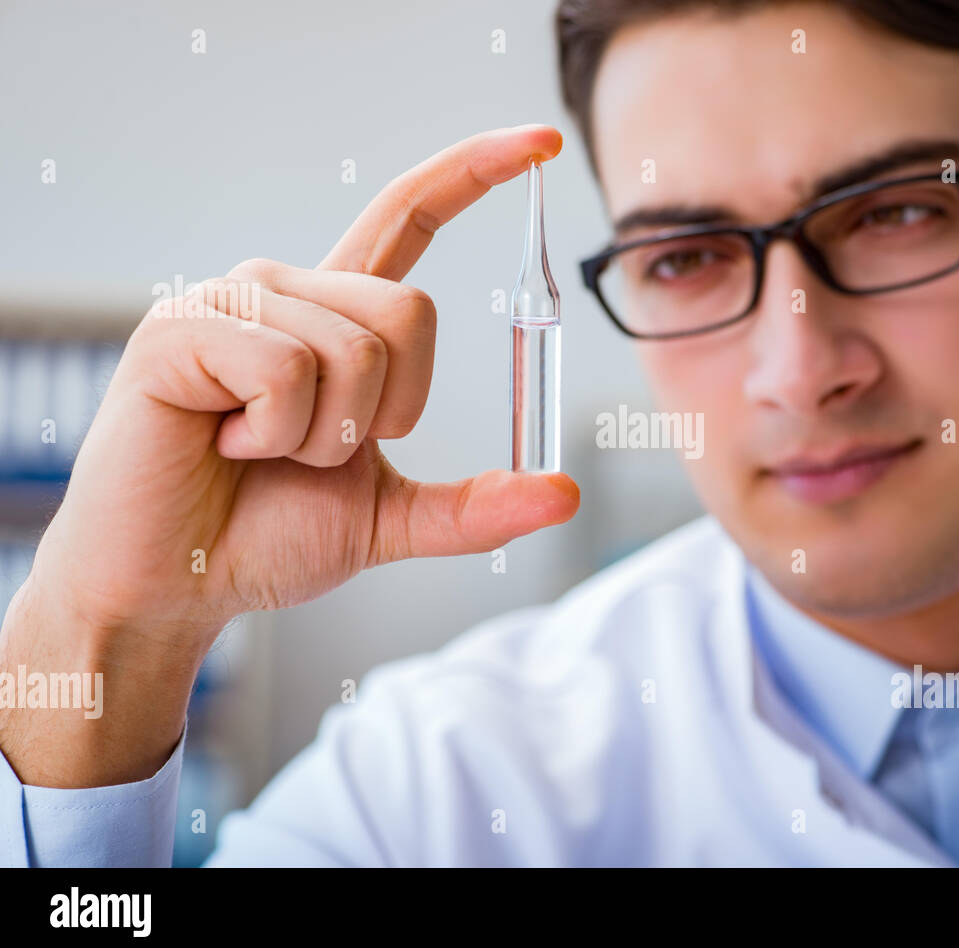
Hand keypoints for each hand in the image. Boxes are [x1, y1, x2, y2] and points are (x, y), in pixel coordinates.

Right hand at [0, 125, 577, 785]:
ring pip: (353, 350)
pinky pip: (286, 369)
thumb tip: (563, 495)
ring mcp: (232, 303)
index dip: (474, 174)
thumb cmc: (267, 535)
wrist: (180, 582)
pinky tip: (223, 443)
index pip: (411, 217)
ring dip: (323, 436)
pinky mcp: (182, 330)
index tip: (538, 139)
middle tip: (316, 452)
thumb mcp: (390, 518)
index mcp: (338, 318)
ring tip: (257, 450)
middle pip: (411, 312)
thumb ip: (474, 505)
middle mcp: (288, 291)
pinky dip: (273, 433)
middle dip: (386, 412)